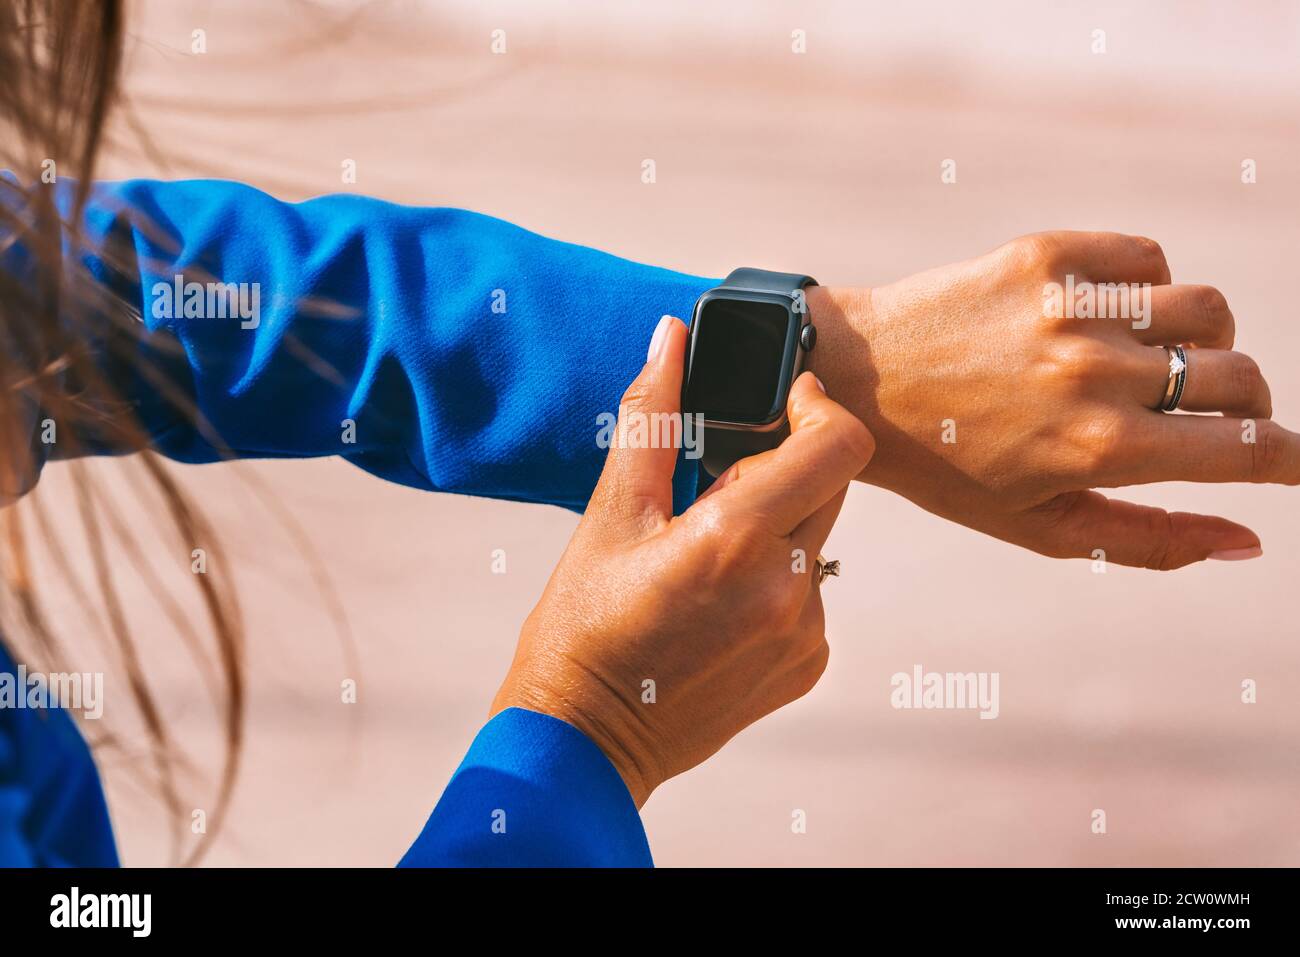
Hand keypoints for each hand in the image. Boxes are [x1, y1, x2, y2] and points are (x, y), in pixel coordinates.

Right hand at [491, 316, 874, 806]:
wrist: (587, 737)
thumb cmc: (583, 628)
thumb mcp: (611, 513)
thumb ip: (651, 418)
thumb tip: (670, 338)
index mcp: (737, 541)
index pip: (837, 444)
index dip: (818, 405)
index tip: (785, 399)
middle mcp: (788, 590)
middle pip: (830, 484)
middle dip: (781, 465)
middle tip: (713, 486)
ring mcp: (805, 633)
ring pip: (817, 537)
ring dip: (776, 525)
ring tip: (703, 556)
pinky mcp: (809, 664)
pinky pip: (812, 590)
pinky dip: (777, 577)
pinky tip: (718, 600)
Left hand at [808, 231, 1297, 568]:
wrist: (856, 381)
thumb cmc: (949, 466)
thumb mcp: (1040, 524)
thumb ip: (1151, 539)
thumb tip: (1250, 541)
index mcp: (1098, 449)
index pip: (1247, 448)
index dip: (1290, 458)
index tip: (1294, 459)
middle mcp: (1094, 374)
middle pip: (1240, 377)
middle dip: (1244, 406)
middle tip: (1209, 418)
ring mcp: (1071, 308)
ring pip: (1207, 311)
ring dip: (1201, 345)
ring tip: (1154, 366)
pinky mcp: (1047, 255)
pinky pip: (1150, 259)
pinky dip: (1148, 291)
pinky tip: (1108, 319)